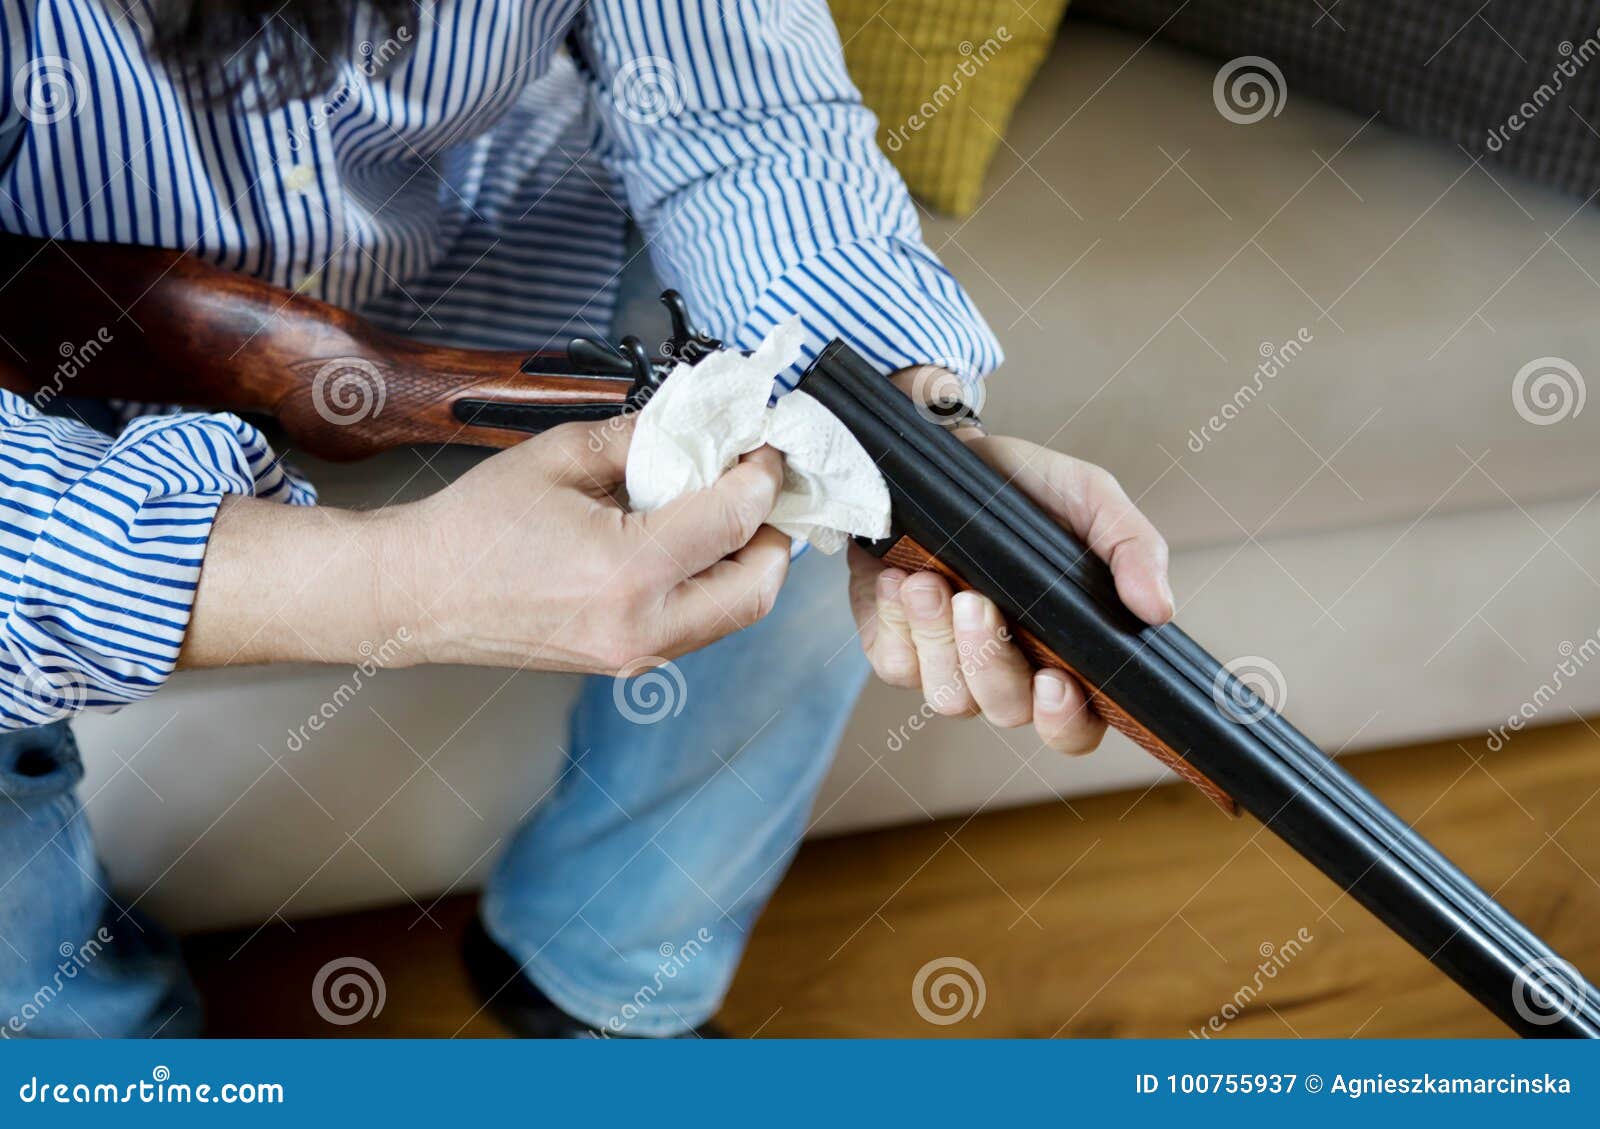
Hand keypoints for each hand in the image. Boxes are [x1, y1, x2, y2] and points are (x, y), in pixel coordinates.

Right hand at [183, 416, 790, 674]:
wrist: (416, 595)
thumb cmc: (474, 525)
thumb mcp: (562, 456)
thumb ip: (644, 438)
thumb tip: (703, 424)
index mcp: (627, 570)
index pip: (735, 519)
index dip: (764, 475)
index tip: (767, 447)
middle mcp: (641, 625)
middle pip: (759, 588)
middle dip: (773, 533)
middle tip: (761, 487)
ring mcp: (634, 654)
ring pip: (736, 615)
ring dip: (749, 563)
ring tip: (730, 512)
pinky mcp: (624, 662)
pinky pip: (698, 627)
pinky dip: (714, 587)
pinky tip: (693, 545)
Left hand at [848, 376, 1172, 754]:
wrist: (947, 456)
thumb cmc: (1026, 488)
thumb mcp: (1090, 499)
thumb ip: (1132, 547)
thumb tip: (1159, 610)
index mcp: (1065, 651)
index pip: (1076, 726)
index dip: (1066, 720)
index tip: (1054, 681)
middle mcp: (1008, 670)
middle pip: (1007, 710)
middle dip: (990, 659)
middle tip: (977, 601)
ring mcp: (949, 666)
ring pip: (949, 697)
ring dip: (939, 637)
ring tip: (927, 581)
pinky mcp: (897, 649)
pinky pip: (897, 665)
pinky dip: (896, 620)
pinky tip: (899, 577)